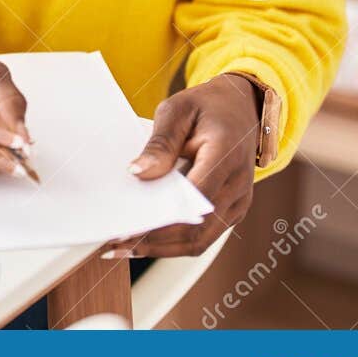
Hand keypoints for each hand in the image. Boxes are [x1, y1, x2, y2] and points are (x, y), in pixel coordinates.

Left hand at [103, 74, 260, 258]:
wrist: (242, 108)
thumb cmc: (208, 107)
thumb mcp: (178, 109)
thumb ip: (161, 142)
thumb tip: (138, 172)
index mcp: (226, 156)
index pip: (193, 198)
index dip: (160, 219)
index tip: (127, 228)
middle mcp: (238, 186)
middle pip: (195, 229)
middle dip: (153, 242)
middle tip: (114, 244)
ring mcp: (238, 202)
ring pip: (199, 241)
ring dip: (161, 249)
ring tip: (123, 248)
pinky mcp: (232, 211)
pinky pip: (204, 236)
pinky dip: (174, 243)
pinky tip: (146, 241)